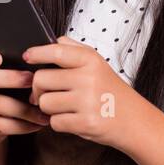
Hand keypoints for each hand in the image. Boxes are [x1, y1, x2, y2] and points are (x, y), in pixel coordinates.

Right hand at [0, 47, 51, 137]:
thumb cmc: (8, 93)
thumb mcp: (10, 76)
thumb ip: (20, 64)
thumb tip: (48, 52)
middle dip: (10, 79)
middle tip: (31, 81)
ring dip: (25, 109)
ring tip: (44, 111)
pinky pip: (3, 125)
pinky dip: (24, 126)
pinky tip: (38, 124)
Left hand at [23, 36, 138, 147]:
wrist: (135, 120)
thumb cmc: (112, 92)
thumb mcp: (98, 64)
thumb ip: (75, 49)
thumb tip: (54, 41)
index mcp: (90, 61)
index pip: (55, 51)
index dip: (37, 53)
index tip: (28, 57)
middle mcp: (89, 78)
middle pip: (41, 79)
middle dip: (39, 89)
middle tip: (45, 93)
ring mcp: (87, 101)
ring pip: (44, 103)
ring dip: (49, 108)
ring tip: (64, 107)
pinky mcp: (86, 123)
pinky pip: (55, 122)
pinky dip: (59, 123)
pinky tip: (72, 119)